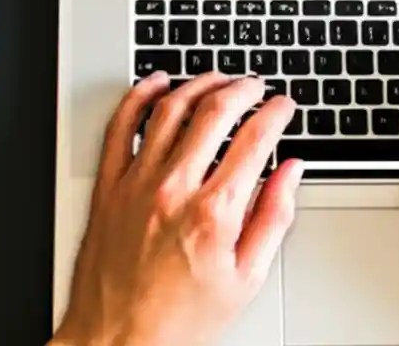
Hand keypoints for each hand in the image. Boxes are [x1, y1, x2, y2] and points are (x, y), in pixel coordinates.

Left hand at [52, 72, 303, 345]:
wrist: (116, 343)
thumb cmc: (177, 322)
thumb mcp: (246, 279)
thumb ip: (274, 219)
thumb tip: (290, 174)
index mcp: (215, 213)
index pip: (255, 138)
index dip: (276, 112)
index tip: (283, 106)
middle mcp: (174, 189)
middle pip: (215, 111)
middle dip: (244, 88)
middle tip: (257, 86)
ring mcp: (137, 183)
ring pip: (170, 108)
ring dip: (199, 84)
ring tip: (218, 79)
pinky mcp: (108, 186)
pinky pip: (121, 126)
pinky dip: (139, 96)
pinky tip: (155, 84)